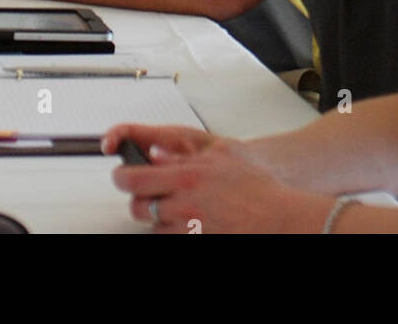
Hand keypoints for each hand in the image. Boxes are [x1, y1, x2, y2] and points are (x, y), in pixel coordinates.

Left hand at [105, 126, 331, 234]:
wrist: (277, 219)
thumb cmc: (256, 190)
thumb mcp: (221, 158)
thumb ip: (183, 155)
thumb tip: (156, 154)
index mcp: (187, 176)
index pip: (135, 179)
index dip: (122, 177)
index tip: (120, 175)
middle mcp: (183, 204)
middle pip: (138, 207)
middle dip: (140, 201)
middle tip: (149, 195)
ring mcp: (188, 229)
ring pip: (154, 227)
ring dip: (160, 218)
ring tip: (178, 209)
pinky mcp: (193, 242)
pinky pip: (172, 240)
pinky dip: (175, 232)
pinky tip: (189, 223)